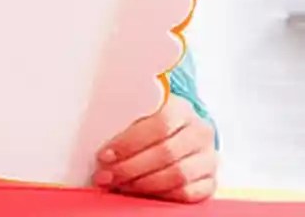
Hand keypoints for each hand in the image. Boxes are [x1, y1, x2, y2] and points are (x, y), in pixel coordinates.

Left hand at [92, 95, 218, 201]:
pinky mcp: (211, 180)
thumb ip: (122, 120)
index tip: (104, 155)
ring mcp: (208, 158)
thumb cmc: (149, 122)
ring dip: (143, 184)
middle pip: (166, 153)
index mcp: (181, 108)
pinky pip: (189, 194)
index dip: (130, 143)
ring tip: (119, 185)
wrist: (180, 131)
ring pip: (178, 175)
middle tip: (105, 176)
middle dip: (130, 168)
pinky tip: (141, 193)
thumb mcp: (137, 112)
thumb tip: (93, 139)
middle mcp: (200, 132)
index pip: (159, 124)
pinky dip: (161, 195)